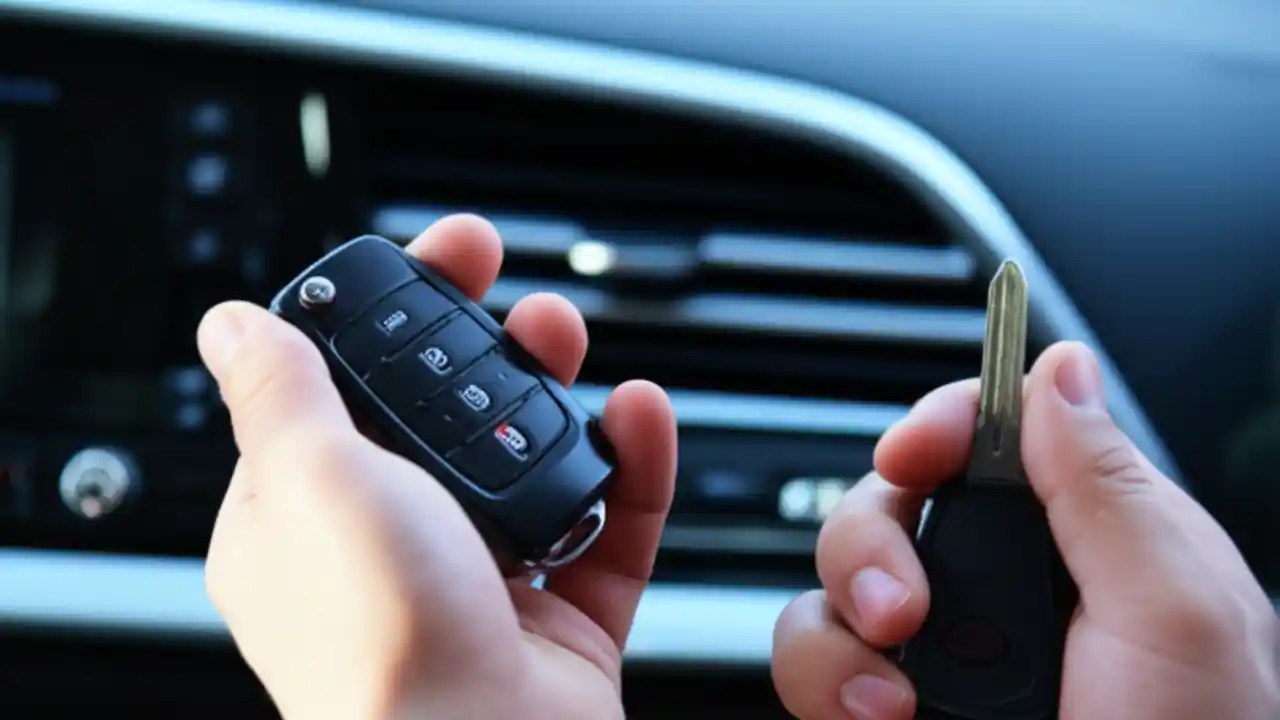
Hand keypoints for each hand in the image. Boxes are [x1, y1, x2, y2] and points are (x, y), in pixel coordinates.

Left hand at [196, 215, 676, 719]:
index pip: (347, 392)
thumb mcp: (314, 482)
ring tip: (577, 349)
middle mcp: (394, 553)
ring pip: (533, 467)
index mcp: (308, 522)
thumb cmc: (380, 645)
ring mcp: (482, 586)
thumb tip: (231, 325)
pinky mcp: (562, 621)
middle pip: (449, 422)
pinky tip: (640, 419)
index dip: (396, 319)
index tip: (446, 261)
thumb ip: (281, 393)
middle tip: (526, 304)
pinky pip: (609, 528)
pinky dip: (633, 469)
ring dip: (561, 398)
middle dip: (492, 351)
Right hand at [772, 342, 1279, 719]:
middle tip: (904, 609)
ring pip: (834, 582)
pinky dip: (825, 686)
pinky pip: (812, 659)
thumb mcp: (1180, 619)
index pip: (993, 439)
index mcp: (1091, 547)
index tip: (913, 455)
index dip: (939, 427)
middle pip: (892, 501)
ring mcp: (943, 659)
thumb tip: (1056, 370)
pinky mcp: (889, 711)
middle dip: (874, 543)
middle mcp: (1008, 593)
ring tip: (896, 700)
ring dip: (843, 630)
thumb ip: (1110, 486)